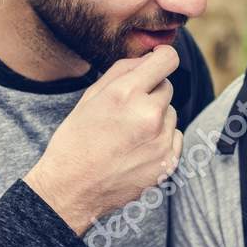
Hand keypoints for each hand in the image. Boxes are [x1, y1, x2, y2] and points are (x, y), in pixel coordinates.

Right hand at [23, 45, 182, 234]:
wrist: (71, 189)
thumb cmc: (76, 141)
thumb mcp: (90, 97)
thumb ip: (122, 72)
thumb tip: (150, 57)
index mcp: (126, 94)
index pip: (168, 59)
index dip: (162, 58)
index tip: (156, 64)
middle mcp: (148, 115)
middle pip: (167, 87)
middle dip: (150, 94)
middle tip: (126, 112)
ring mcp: (161, 141)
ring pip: (171, 114)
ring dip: (156, 119)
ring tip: (128, 136)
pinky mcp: (168, 162)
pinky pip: (175, 138)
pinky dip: (161, 140)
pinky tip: (137, 150)